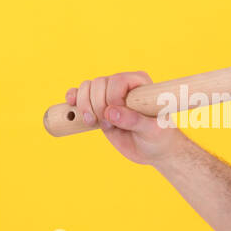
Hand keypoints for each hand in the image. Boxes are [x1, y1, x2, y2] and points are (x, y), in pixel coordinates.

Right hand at [67, 71, 186, 165]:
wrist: (151, 150)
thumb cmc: (158, 137)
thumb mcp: (152, 131)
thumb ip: (133, 120)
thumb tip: (110, 112)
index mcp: (140, 83)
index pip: (117, 80)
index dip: (113, 99)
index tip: (120, 117)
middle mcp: (123, 85)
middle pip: (98, 83)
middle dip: (97, 106)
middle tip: (107, 125)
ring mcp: (109, 95)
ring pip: (87, 87)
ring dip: (85, 106)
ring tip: (93, 122)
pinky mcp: (97, 105)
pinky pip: (79, 94)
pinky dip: (73, 99)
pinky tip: (72, 106)